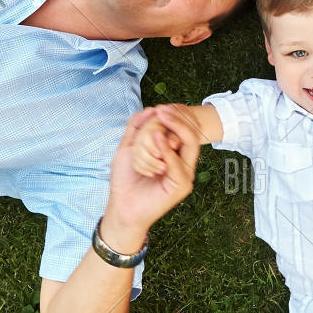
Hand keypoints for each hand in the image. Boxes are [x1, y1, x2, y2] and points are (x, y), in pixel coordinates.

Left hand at [104, 107, 201, 238]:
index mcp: (174, 152)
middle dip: (178, 119)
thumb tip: (152, 108)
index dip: (175, 116)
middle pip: (190, 135)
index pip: (182, 128)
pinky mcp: (182, 186)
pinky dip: (168, 151)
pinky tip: (157, 140)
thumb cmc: (126, 179)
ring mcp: (185, 174)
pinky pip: (179, 165)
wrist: (121, 205)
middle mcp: (183, 162)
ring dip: (172, 132)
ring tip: (156, 125)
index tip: (159, 108)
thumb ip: (137, 126)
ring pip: (188, 145)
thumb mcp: (129, 147)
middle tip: (162, 111)